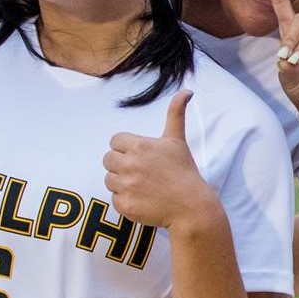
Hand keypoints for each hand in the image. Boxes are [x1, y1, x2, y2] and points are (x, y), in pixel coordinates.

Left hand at [105, 91, 223, 229]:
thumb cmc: (184, 171)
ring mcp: (126, 186)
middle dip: (121, 165)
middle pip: (108, 160)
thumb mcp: (177, 140)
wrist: (191, 206)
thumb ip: (176, 113)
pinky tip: (143, 199)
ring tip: (143, 186)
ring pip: (109, 180)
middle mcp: (130, 165)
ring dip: (122, 183)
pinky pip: (114, 199)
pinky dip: (126, 200)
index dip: (126, 149)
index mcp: (140, 146)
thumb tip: (187, 91)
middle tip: (141, 172)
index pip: (115, 142)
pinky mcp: (125, 205)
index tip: (141, 157)